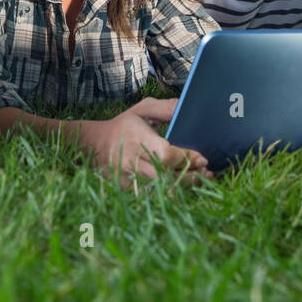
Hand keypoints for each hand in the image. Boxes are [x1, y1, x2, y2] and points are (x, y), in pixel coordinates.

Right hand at [78, 96, 213, 184]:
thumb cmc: (124, 125)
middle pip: (165, 176)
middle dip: (189, 177)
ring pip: (160, 190)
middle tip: (207, 174)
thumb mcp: (141, 110)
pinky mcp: (127, 190)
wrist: (94, 144)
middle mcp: (133, 161)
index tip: (203, 159)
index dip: (186, 159)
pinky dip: (168, 193)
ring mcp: (129, 178)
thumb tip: (186, 107)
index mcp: (138, 138)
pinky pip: (151, 195)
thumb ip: (164, 108)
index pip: (165, 154)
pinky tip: (182, 188)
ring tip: (200, 181)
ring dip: (182, 188)